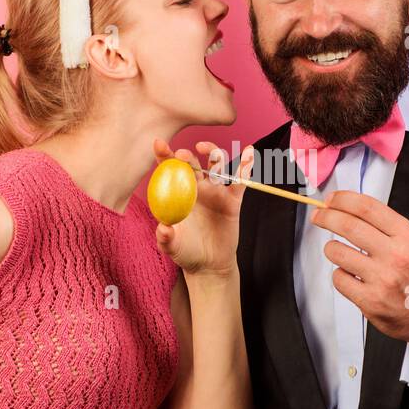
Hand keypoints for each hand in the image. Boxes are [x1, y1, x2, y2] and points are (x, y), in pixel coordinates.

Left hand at [151, 139, 254, 275]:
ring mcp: (215, 192)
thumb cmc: (186, 252)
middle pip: (192, 163)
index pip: (169, 169)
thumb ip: (166, 238)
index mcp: (178, 193)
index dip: (164, 155)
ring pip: (216, 166)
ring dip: (212, 153)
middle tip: (183, 154)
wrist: (209, 265)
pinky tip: (249, 152)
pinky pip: (240, 181)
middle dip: (187, 155)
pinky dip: (246, 166)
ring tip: (206, 149)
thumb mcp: (172, 247)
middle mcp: (197, 187)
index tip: (158, 143)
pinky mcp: (233, 200)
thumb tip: (162, 228)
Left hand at [311, 190, 408, 346]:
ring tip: (337, 250)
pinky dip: (340, 274)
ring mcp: (381, 278)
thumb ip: (388, 228)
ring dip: (331, 248)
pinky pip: (339, 278)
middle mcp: (395, 255)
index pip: (367, 207)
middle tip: (319, 217)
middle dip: (326, 217)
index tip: (332, 200)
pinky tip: (350, 275)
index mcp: (408, 236)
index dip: (343, 200)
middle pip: (348, 225)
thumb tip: (352, 212)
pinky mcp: (369, 300)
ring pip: (338, 251)